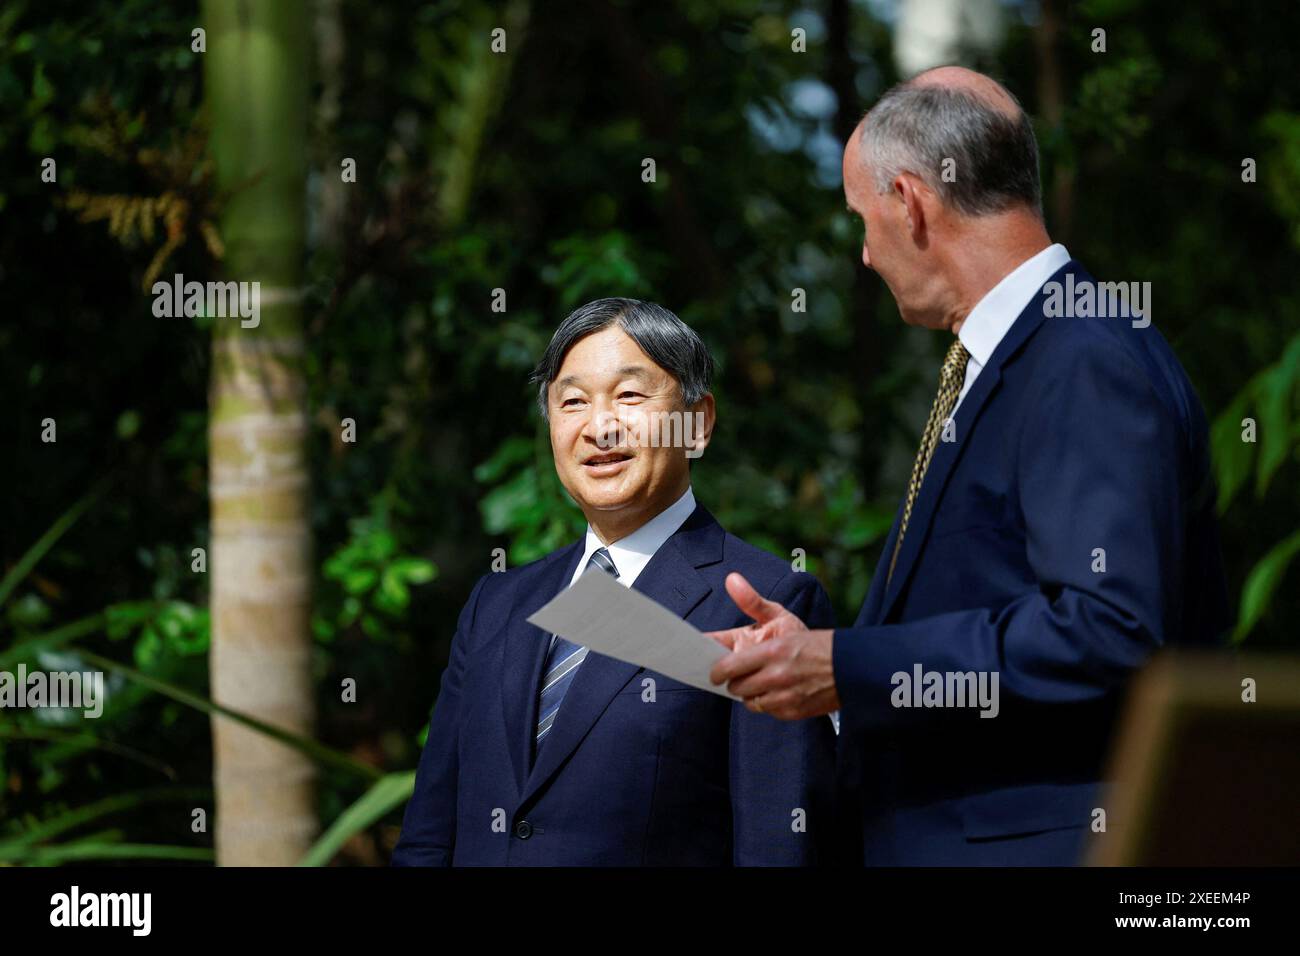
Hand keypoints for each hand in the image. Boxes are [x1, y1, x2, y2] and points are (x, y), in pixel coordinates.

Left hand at [704, 572, 840, 719]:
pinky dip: (768, 703)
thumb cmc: (810, 641)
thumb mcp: (782, 616)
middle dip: (734, 680)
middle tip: (739, 673)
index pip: (729, 668)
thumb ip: (752, 601)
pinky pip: (767, 711)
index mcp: (771, 651)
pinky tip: (777, 690)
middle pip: (736, 687)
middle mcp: (776, 676)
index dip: (716, 672)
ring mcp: (785, 697)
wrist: (849, 666)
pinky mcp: (793, 712)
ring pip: (750, 702)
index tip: (712, 672)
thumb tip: (730, 579)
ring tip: (760, 680)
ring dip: (750, 693)